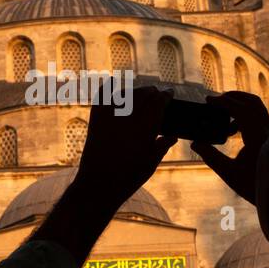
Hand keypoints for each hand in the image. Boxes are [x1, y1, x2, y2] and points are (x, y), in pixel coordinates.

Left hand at [72, 86, 177, 210]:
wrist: (98, 184)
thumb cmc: (128, 177)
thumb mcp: (151, 162)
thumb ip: (162, 146)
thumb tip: (173, 136)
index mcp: (145, 126)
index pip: (159, 101)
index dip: (166, 95)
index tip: (170, 93)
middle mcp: (128, 116)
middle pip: (144, 94)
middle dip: (153, 92)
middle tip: (157, 93)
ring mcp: (110, 115)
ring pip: (126, 93)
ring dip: (136, 91)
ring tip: (141, 94)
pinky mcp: (95, 119)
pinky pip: (102, 96)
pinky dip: (109, 88)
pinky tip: (113, 82)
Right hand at [191, 91, 268, 205]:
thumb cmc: (252, 186)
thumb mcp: (228, 172)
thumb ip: (210, 156)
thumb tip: (195, 143)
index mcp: (258, 138)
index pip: (241, 110)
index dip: (224, 102)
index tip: (208, 100)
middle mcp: (268, 132)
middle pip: (252, 102)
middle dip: (232, 98)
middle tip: (215, 101)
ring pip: (257, 108)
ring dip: (239, 106)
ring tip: (221, 116)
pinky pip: (258, 117)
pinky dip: (244, 116)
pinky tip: (231, 131)